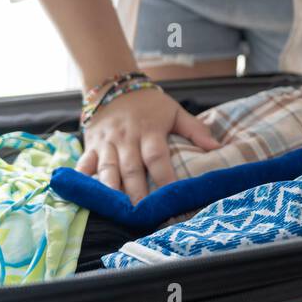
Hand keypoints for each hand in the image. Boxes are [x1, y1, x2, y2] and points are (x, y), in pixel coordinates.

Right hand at [76, 86, 220, 202]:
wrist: (114, 86)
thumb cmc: (150, 104)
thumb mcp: (175, 111)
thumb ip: (195, 130)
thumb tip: (218, 148)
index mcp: (150, 131)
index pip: (157, 157)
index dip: (164, 177)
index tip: (172, 198)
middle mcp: (127, 139)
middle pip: (131, 169)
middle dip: (137, 193)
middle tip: (144, 215)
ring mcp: (106, 143)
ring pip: (107, 169)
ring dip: (111, 191)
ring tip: (117, 211)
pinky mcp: (90, 146)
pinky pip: (84, 164)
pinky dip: (83, 180)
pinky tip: (85, 196)